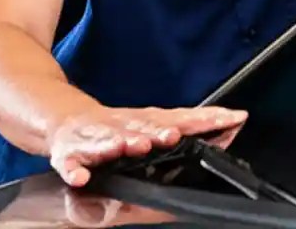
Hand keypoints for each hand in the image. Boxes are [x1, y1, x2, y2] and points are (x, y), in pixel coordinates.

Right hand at [45, 105, 247, 186]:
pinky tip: (80, 177)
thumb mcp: (153, 125)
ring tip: (132, 146)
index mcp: (148, 123)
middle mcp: (124, 126)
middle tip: (174, 136)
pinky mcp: (69, 152)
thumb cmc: (116, 129)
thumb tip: (232, 127)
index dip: (206, 120)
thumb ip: (189, 127)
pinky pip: (70, 163)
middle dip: (159, 131)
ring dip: (120, 142)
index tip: (231, 119)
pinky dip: (74, 169)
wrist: (64, 119)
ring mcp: (96, 138)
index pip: (184, 119)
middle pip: (144, 126)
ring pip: (108, 138)